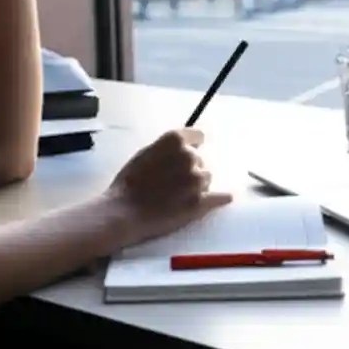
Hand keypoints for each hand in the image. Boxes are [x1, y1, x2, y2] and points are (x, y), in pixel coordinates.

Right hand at [105, 129, 232, 245]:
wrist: (122, 212)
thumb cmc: (128, 183)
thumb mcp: (145, 154)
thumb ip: (166, 149)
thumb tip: (182, 149)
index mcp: (174, 141)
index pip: (198, 136)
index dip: (193, 146)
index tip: (191, 152)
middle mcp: (189, 156)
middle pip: (200, 161)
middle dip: (190, 170)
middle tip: (173, 183)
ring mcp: (197, 180)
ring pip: (206, 179)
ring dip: (197, 185)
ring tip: (178, 196)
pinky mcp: (201, 202)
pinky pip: (221, 197)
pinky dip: (222, 198)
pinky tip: (225, 197)